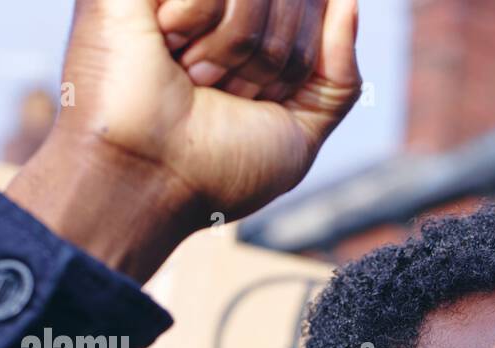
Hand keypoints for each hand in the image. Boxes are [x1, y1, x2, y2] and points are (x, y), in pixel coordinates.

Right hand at [7, 0, 360, 279]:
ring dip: (233, 48)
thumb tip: (348, 2)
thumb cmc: (217, 168)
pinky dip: (195, 20)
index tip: (258, 98)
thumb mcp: (300, 133)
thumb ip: (338, 74)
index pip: (313, 7)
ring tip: (192, 75)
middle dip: (271, 57)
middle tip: (221, 91)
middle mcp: (218, 4)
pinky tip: (164, 45)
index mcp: (252, 31)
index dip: (298, 59)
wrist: (145, 182)